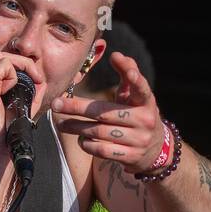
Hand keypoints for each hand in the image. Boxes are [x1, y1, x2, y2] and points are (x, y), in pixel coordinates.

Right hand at [0, 47, 46, 158]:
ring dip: (17, 67)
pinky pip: (3, 67)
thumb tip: (41, 82)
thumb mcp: (19, 107)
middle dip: (17, 60)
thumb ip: (30, 92)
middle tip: (33, 77)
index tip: (33, 79)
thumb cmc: (4, 132)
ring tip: (23, 86)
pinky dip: (13, 76)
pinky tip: (13, 92)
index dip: (16, 64)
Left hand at [51, 52, 163, 172]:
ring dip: (77, 127)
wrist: (154, 150)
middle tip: (56, 104)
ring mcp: (138, 140)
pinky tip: (80, 139)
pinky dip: (88, 144)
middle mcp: (144, 120)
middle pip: (105, 113)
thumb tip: (115, 55)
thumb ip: (127, 74)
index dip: (135, 79)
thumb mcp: (136, 96)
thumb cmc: (137, 114)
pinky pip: (102, 150)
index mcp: (146, 102)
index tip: (127, 70)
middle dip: (77, 108)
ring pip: (100, 132)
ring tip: (61, 123)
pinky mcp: (130, 157)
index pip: (141, 88)